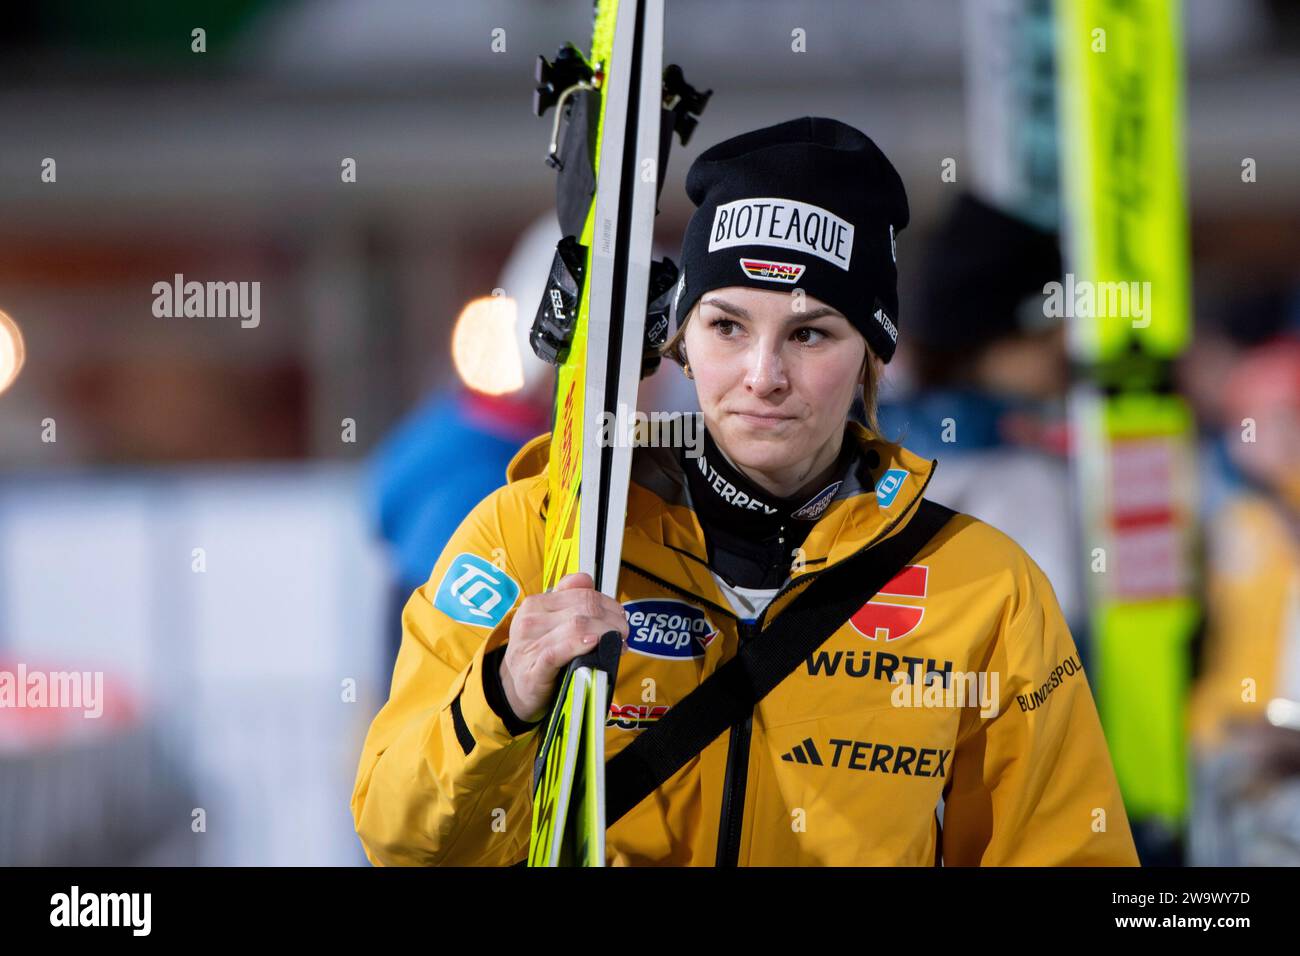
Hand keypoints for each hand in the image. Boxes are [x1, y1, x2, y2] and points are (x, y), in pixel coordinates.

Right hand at [498, 572, 628, 723]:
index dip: (608, 603)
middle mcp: (530, 621)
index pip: (582, 593)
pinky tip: (594, 643)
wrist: (518, 690)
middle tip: (623, 632)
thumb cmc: (540, 655)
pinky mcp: (533, 670)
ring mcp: (530, 645)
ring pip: (577, 626)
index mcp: (536, 604)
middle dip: (612, 619)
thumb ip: (567, 598)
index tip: (619, 616)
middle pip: (584, 608)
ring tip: (617, 643)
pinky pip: (559, 651)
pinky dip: (579, 644)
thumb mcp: (549, 623)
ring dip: (606, 633)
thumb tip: (586, 579)